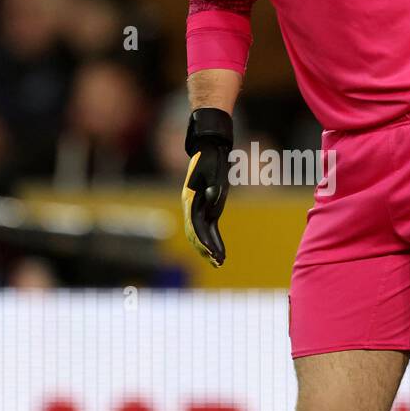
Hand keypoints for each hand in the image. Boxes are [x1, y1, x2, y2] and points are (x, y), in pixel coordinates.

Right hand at [181, 108, 232, 266]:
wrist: (209, 147)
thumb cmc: (212, 159)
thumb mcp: (214, 170)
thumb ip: (213, 185)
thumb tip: (212, 197)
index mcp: (190, 199)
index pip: (195, 225)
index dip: (203, 240)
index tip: (211, 252)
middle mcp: (191, 205)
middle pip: (195, 234)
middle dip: (205, 249)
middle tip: (217, 262)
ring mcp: (198, 207)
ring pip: (199, 234)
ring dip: (207, 249)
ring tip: (218, 262)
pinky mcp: (206, 206)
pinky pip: (207, 227)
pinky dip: (212, 240)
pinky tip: (218, 250)